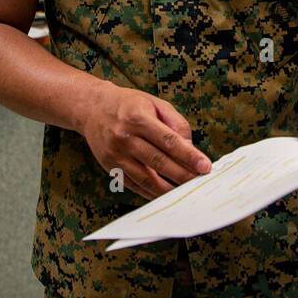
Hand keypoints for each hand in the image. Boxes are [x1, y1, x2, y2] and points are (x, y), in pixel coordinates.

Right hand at [79, 84, 211, 199]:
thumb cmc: (128, 104)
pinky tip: (166, 194)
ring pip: (146, 179)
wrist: (92, 108)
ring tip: (186, 192)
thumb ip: (176, 123)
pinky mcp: (110, 167)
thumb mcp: (154, 103)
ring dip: (169, 189)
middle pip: (159, 162)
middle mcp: (124, 138)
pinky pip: (134, 185)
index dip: (188, 156)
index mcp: (138, 118)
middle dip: (183, 175)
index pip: (168, 141)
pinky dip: (152, 192)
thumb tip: (190, 147)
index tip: (205, 166)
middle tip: (200, 182)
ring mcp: (115, 155)